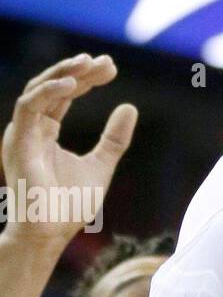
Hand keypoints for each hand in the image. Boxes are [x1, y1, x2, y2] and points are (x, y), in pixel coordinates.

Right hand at [1, 54, 137, 248]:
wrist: (50, 234)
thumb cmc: (69, 205)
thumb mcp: (102, 164)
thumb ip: (113, 137)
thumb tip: (129, 106)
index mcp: (46, 132)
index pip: (64, 94)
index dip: (86, 78)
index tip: (111, 67)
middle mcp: (31, 130)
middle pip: (51, 87)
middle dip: (78, 70)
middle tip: (106, 61)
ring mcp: (22, 135)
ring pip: (37, 91)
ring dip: (62, 74)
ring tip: (88, 64)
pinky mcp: (18, 143)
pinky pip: (28, 108)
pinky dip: (49, 92)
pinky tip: (72, 84)